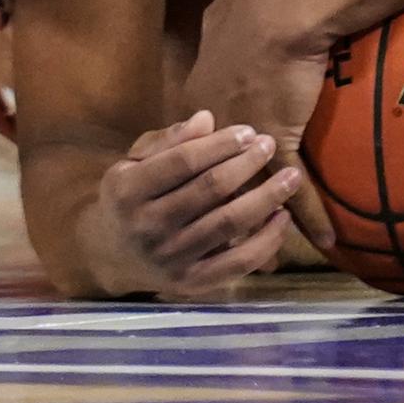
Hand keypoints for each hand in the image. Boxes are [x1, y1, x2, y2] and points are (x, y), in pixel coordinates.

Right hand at [97, 112, 302, 298]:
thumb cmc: (131, 198)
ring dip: (266, 198)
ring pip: (229, 224)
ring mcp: (170, 259)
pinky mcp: (191, 283)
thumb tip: (206, 119)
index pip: (183, 161)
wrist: (112, 256)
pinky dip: (266, 240)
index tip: (249, 131)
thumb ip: (168, 140)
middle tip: (270, 145)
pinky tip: (284, 217)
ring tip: (291, 177)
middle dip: (247, 164)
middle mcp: (147, 226)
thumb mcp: (134, 162)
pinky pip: (237, 262)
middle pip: (210, 190)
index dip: (220, 144)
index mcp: (128, 190)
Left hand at [179, 0, 337, 253]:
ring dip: (257, 229)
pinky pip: (295, 188)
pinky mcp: (281, 142)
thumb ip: (217, 21)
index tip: (203, 201)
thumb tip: (220, 10)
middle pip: (211, 187)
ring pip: (247, 196)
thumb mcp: (223, 10)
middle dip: (217, 220)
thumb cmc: (255, 5)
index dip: (199, 180)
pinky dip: (309, 216)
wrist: (281, 10)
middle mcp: (216, 130)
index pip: (193, 157)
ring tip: (264, 260)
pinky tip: (323, 240)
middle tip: (224, 247)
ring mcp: (246, 140)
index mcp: (199, 100)